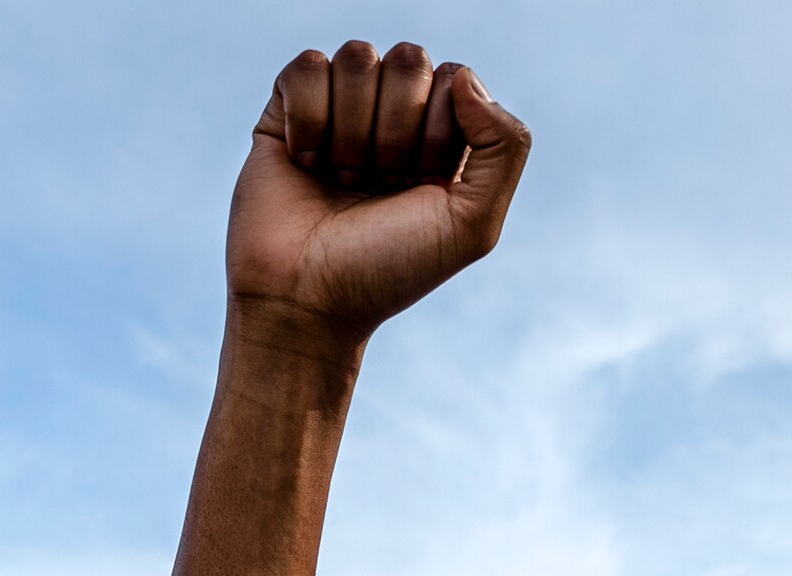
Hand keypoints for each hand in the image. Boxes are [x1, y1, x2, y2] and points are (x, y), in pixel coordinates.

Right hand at [229, 41, 529, 345]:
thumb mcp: (472, 225)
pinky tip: (304, 162)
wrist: (305, 303)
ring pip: (357, 56)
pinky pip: (308, 66)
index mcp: (440, 137)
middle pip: (408, 60)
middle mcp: (391, 118)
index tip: (415, 186)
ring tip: (338, 180)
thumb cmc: (387, 271)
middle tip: (374, 185)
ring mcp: (339, 111)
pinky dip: (309, 116)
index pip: (454, 78)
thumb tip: (462, 78)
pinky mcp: (287, 113)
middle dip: (393, 130)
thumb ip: (505, 146)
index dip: (436, 131)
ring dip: (350, 129)